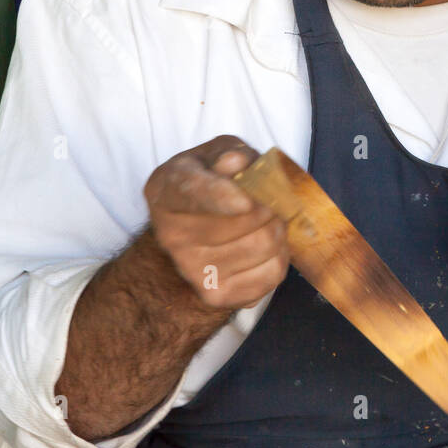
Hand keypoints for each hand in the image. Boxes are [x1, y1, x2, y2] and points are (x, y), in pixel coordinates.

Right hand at [144, 134, 288, 311]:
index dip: (222, 197)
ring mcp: (191, 269)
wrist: (191, 233)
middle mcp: (172, 234)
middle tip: (271, 200)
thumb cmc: (209, 184)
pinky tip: (266, 245)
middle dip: (270, 205)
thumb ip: (229, 152)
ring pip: (264, 245)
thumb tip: (237, 162)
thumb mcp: (215, 154)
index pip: (193, 194)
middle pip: (243, 221)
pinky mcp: (216, 294)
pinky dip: (281, 255)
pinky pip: (272, 273)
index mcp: (166, 190)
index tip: (246, 200)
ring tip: (269, 221)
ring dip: (279, 228)